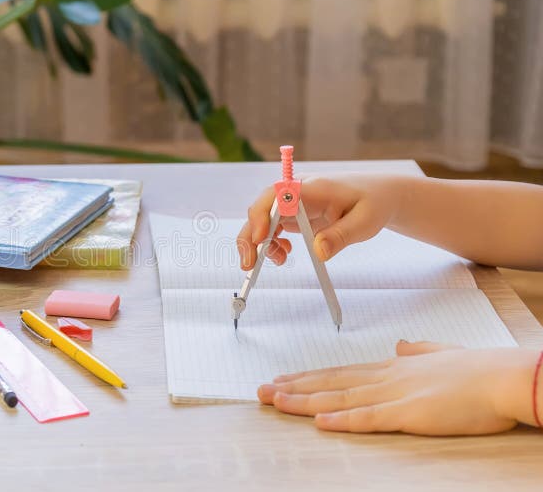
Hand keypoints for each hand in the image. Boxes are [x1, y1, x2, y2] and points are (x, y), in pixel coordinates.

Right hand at [237, 175, 407, 269]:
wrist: (378, 196)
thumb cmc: (373, 203)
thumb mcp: (365, 222)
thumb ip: (341, 236)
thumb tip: (319, 252)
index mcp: (312, 188)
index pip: (276, 196)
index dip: (262, 215)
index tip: (260, 239)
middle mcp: (296, 193)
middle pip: (261, 210)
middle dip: (251, 237)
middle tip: (249, 266)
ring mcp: (292, 204)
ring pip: (262, 221)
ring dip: (261, 244)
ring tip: (280, 261)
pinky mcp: (293, 214)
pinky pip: (271, 228)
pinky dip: (271, 244)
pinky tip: (284, 253)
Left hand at [257, 341, 541, 434]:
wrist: (504, 376)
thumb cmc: (477, 370)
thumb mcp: (440, 354)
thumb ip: (417, 351)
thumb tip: (400, 345)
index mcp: (392, 368)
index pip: (340, 373)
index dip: (309, 377)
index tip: (284, 378)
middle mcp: (386, 378)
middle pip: (330, 383)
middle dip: (294, 387)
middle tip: (263, 390)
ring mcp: (395, 395)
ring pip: (339, 398)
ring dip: (304, 401)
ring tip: (275, 401)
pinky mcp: (410, 414)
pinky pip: (369, 419)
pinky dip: (341, 420)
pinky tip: (318, 422)